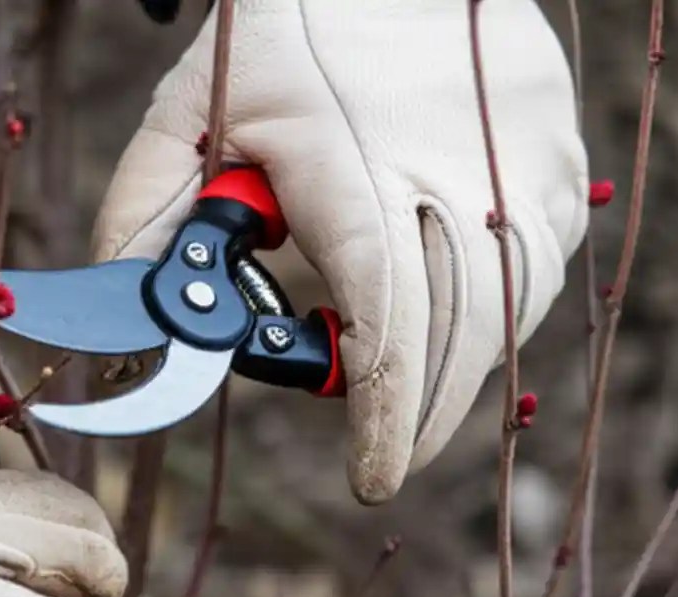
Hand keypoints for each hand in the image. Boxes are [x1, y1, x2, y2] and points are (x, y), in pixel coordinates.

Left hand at [97, 0, 587, 502]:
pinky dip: (498, 310)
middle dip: (425, 412)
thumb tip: (124, 323)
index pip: (387, 306)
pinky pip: (538, 263)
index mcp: (353, 163)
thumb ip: (144, 213)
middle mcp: (453, 165)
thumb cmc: (277, 37)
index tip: (373, 473)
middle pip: (466, 326)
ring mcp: (519, 161)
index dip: (386, 403)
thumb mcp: (186, 110)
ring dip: (461, 366)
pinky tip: (453, 320)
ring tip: (411, 393)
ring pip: (513, 303)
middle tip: (388, 461)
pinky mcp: (553, 158)